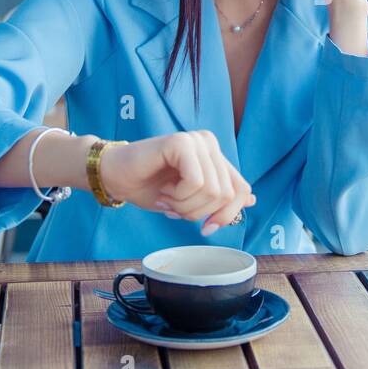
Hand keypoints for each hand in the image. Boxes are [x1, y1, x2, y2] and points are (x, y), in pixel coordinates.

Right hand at [98, 131, 254, 234]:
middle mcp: (209, 143)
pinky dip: (179, 196)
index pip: (242, 189)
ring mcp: (196, 140)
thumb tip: (252, 199)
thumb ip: (219, 196)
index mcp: (215, 155)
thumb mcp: (190, 200)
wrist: (115, 177)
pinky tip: (164, 190)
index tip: (206, 228)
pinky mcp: (181, 142)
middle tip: (174, 208)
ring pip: (212, 191)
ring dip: (185, 206)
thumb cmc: (150, 187)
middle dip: (200, 212)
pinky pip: (195, 181)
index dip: (228, 214)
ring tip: (167, 198)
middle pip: (228, 194)